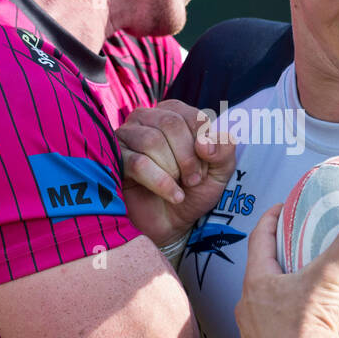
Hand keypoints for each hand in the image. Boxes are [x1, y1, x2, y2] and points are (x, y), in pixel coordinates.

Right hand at [116, 99, 236, 246]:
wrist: (171, 224)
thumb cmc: (192, 191)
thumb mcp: (220, 170)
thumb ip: (224, 149)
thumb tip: (205, 143)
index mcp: (173, 113)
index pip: (192, 116)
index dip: (203, 143)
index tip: (207, 165)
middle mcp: (147, 118)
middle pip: (170, 123)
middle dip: (188, 157)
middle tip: (193, 180)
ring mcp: (126, 137)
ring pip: (151, 141)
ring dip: (173, 169)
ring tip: (180, 188)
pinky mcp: (114, 160)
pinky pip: (137, 163)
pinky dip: (161, 182)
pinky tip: (173, 196)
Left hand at [234, 203, 338, 337]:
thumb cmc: (309, 324)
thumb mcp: (329, 278)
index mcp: (257, 283)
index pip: (259, 241)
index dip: (270, 221)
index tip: (281, 210)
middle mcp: (247, 308)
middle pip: (259, 275)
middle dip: (275, 262)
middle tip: (294, 253)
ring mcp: (252, 336)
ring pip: (261, 308)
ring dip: (276, 298)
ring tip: (298, 293)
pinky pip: (268, 335)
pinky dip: (280, 327)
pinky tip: (298, 329)